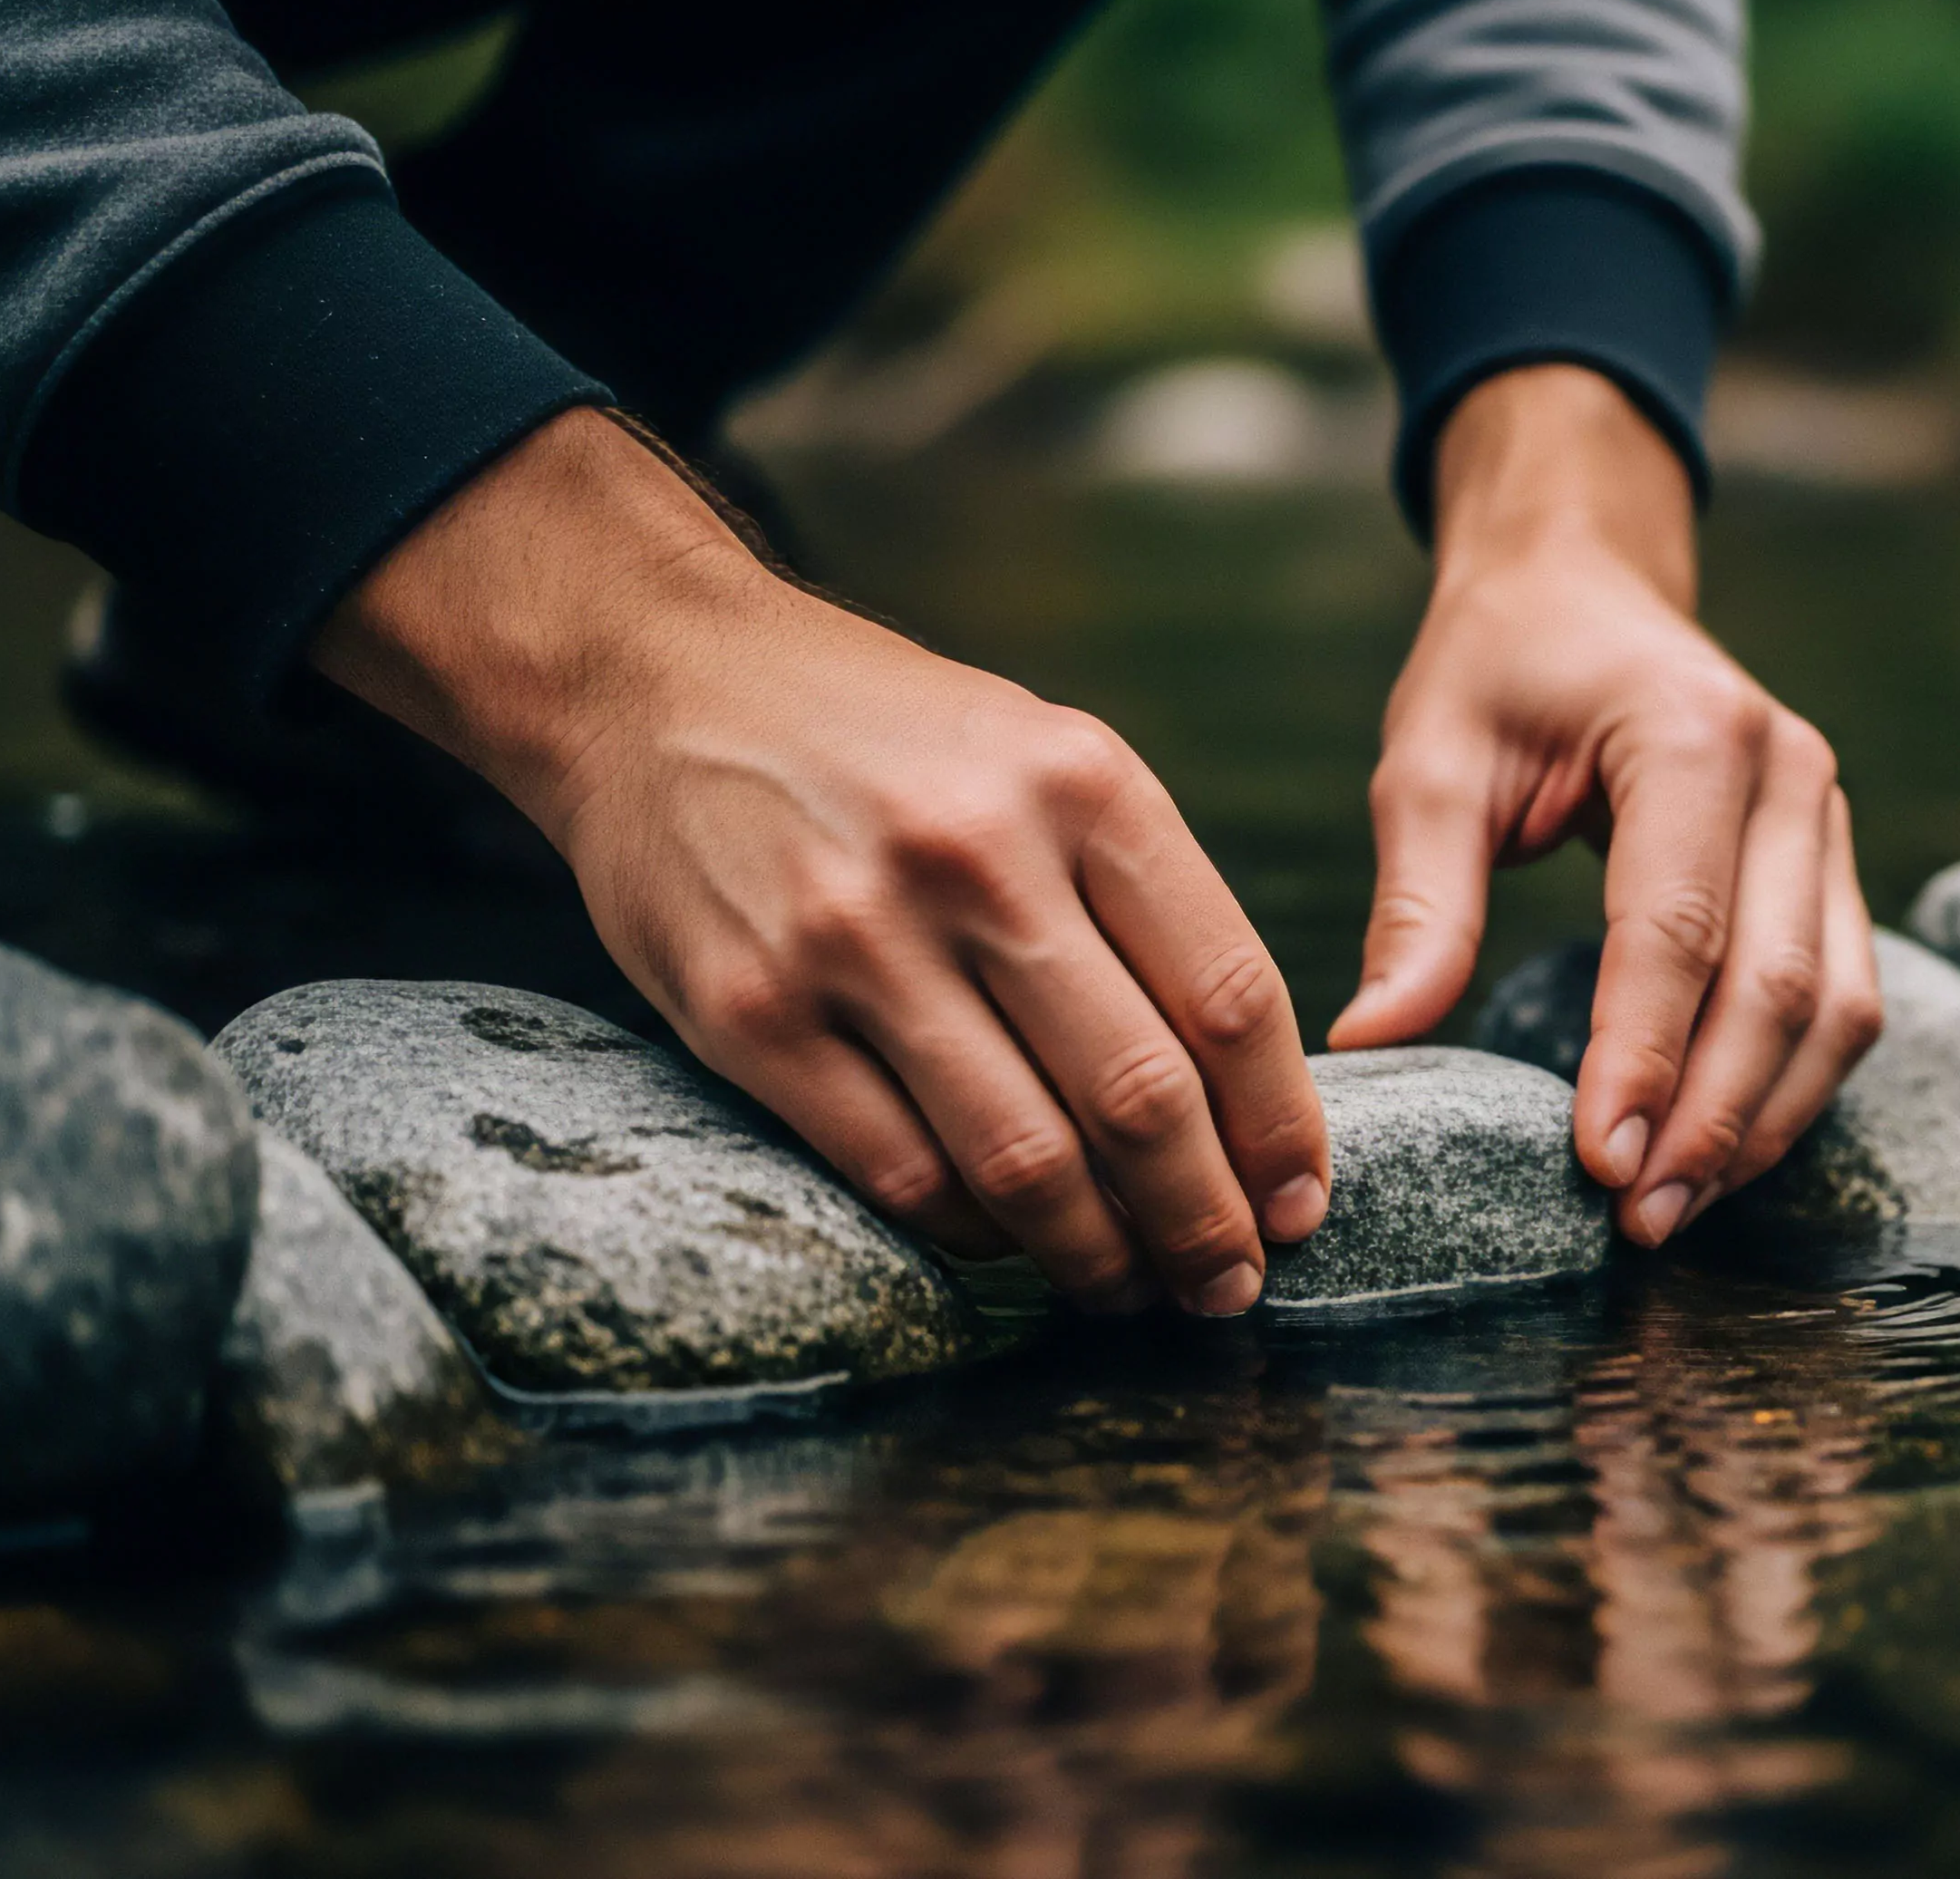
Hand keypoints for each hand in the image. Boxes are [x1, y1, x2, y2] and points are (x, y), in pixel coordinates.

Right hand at [311, 409, 1327, 1314]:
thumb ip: (1140, 897)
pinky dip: (970, 1232)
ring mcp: (855, 937)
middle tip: (1229, 1285)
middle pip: (1141, 1095)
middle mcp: (978, 857)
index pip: (1228, 994)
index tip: (1300, 1202)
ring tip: (1129, 1287)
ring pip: (1024, 1158)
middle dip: (1205, 1220)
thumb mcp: (1043, 757)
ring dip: (1096, 1253)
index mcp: (1084, 783)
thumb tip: (1247, 1087)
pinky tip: (1006, 1245)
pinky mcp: (750, 1009)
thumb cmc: (886, 737)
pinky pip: (897, 1170)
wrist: (659, 672)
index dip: (1281, 1126)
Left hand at [1326, 366, 1883, 1242]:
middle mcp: (1789, 774)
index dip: (1644, 1056)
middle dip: (1713, 1118)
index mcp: (1690, 733)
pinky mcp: (1832, 864)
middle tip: (1641, 1221)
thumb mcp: (1431, 762)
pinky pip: (1844, 998)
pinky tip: (1721, 1151)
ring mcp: (1827, 820)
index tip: (1600, 1163)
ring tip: (1676, 1209)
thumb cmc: (1499, 665)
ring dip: (1764, 1122)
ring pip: (1837, 1007)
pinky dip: (1790, 1089)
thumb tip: (1373, 1043)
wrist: (1585, 583)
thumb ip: (1419, 905)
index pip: (1679, 926)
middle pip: (1780, 985)